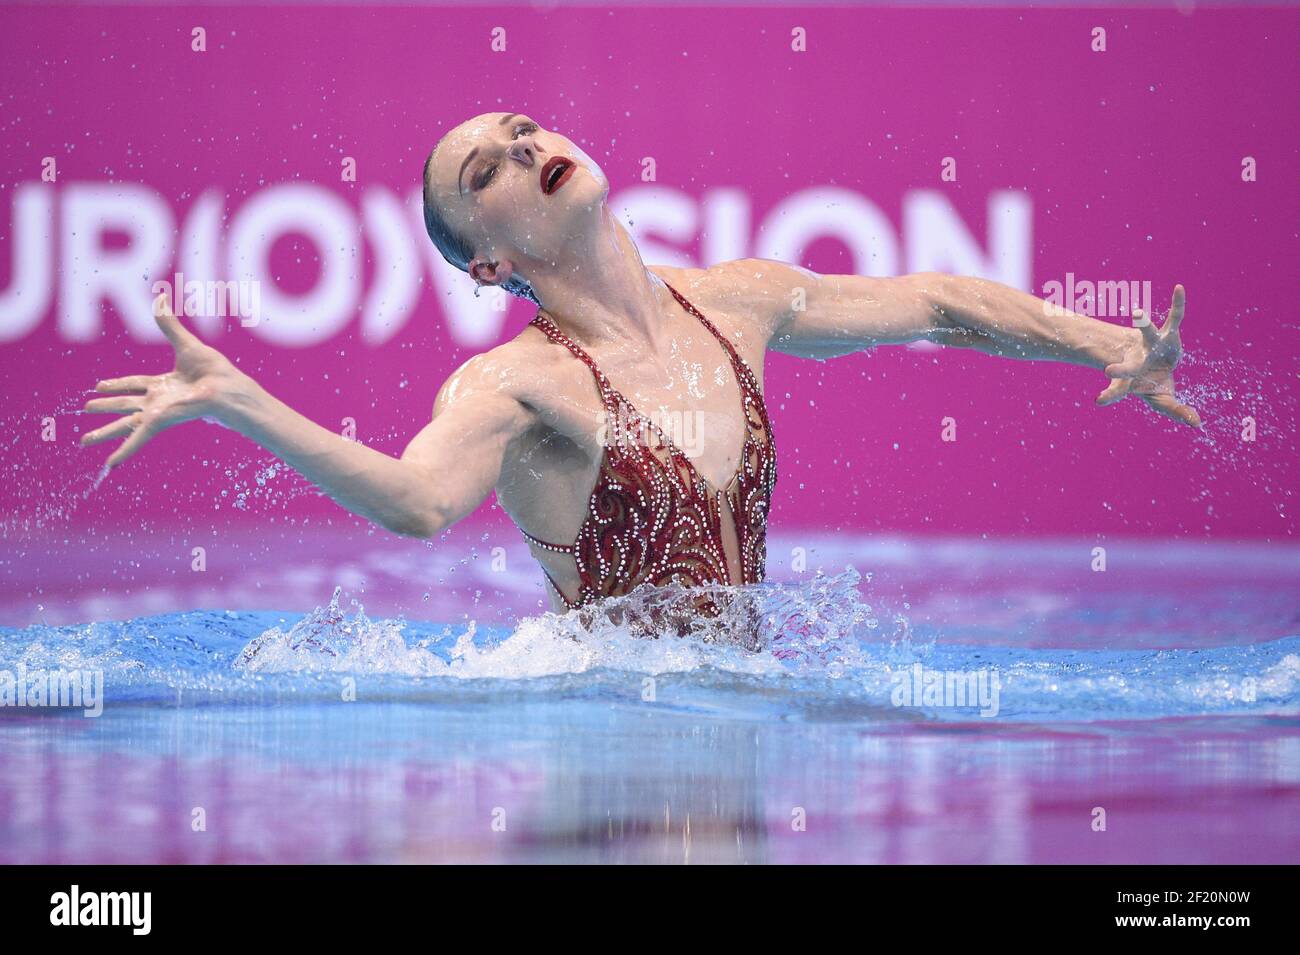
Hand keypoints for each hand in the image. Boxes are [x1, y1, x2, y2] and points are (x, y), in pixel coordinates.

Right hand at [82, 295, 247, 466]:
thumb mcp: (185, 344)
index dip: (116, 385)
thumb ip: (168, 324)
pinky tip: (109, 465)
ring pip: (123, 424)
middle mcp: (157, 400)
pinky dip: (124, 452)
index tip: (98, 386)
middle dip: (104, 408)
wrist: (227, 389)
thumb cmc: (215, 370)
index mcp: (163, 384)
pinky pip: (136, 439)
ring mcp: (156, 412)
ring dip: (103, 433)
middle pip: (123, 405)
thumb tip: (160, 296)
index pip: (134, 384)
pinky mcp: (158, 422)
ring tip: (83, 441)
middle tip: (85, 410)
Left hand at [1095, 284, 1200, 426]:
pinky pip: (1175, 318)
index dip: (1111, 395)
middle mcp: (1138, 362)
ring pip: (1147, 335)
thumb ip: (1177, 412)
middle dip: (1120, 370)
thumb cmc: (1153, 384)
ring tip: (1136, 312)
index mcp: (1133, 380)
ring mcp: (1151, 346)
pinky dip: (1178, 304)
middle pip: (1128, 368)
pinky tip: (1180, 288)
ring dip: (1142, 325)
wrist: (1155, 364)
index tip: (1099, 400)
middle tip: (1108, 370)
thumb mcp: (1163, 401)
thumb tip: (1198, 425)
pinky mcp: (1168, 334)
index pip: (1120, 390)